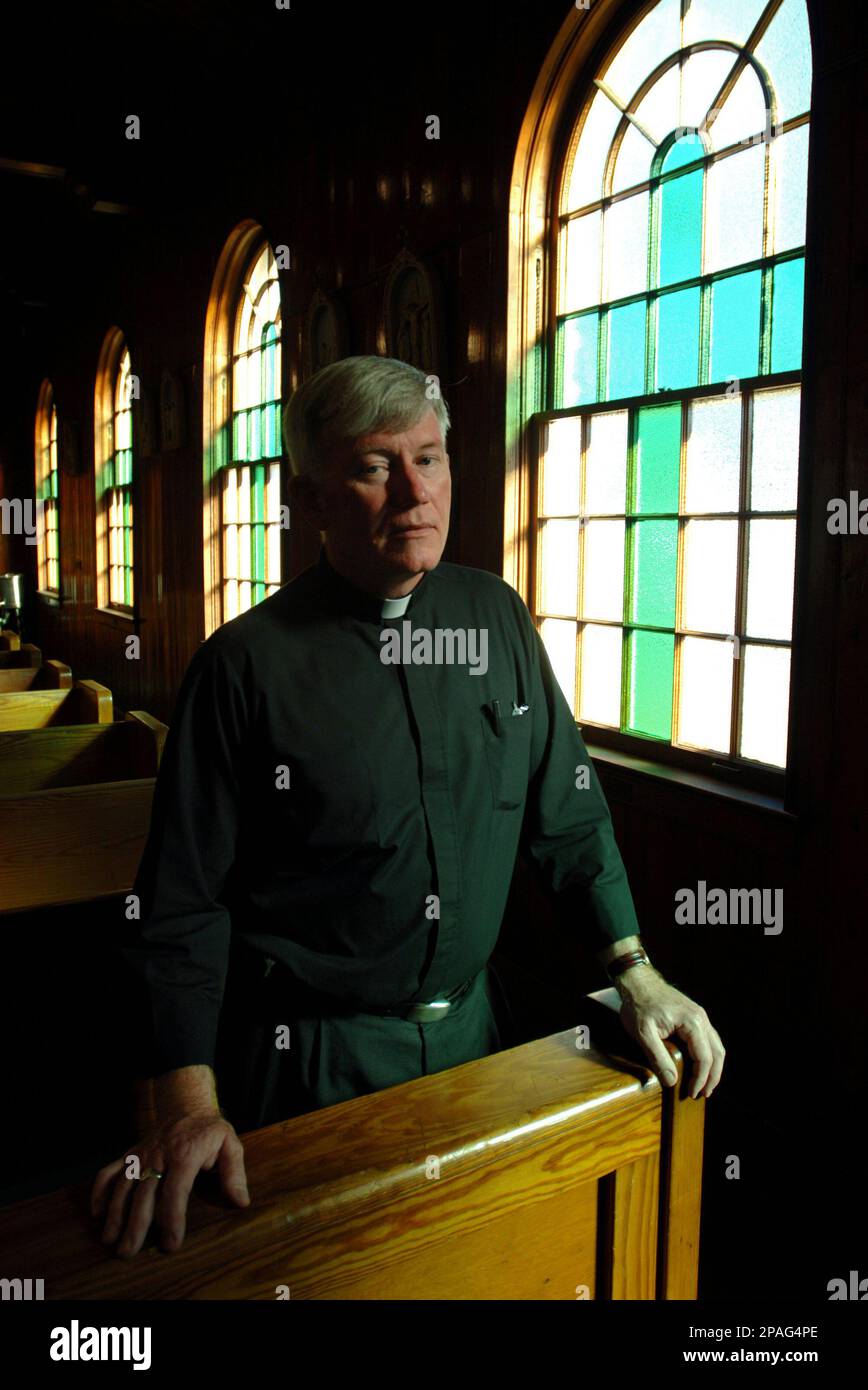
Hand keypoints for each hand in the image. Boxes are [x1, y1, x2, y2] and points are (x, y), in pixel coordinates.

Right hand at [91, 1109, 249, 1257]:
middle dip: (135, 1225)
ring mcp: (141, 1155)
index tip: (170, 1244)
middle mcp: (158, 1155)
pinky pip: (109, 1171)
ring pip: (123, 1186)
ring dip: (115, 1213)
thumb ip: (234, 1174)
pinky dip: (100, 1190)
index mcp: (185, 1154)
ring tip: (110, 1239)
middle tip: (128, 1251)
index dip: (172, 1219)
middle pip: (143, 1194)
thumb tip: (240, 1202)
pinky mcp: (130, 1154)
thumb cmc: (210, 1132)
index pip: (175, 1192)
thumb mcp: (230, 1145)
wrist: (188, 1105)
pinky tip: (97, 1213)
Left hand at [615, 967, 724, 1099]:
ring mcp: (700, 1016)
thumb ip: (658, 1057)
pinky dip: (709, 1055)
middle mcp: (701, 1018)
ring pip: (716, 1046)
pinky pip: (708, 1039)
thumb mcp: (643, 1034)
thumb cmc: (638, 1005)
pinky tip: (701, 1066)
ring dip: (713, 1067)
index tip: (691, 1094)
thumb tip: (672, 1081)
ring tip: (705, 1085)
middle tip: (703, 1094)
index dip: (700, 1079)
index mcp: (692, 1022)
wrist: (637, 982)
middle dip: (712, 1077)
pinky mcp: (694, 1016)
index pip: (704, 1058)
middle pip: (717, 1053)